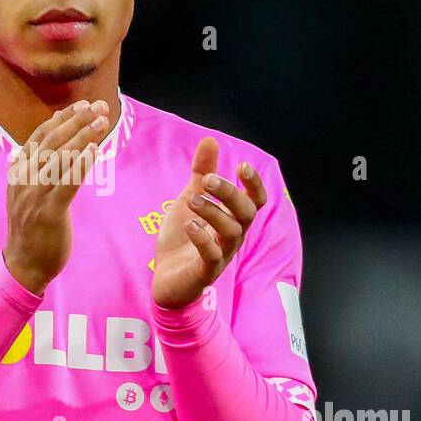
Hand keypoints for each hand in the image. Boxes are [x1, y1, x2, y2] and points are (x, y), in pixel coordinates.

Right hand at [2, 99, 108, 294]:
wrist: (24, 264)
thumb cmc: (29, 228)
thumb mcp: (22, 194)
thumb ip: (26, 170)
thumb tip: (24, 148)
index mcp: (18, 172)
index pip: (40, 137)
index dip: (61, 119)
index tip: (81, 105)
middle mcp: (24, 180)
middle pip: (52, 142)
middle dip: (77, 121)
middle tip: (98, 106)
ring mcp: (35, 196)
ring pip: (59, 159)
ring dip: (82, 137)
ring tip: (100, 122)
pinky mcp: (49, 213)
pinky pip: (65, 185)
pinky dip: (79, 166)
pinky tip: (93, 152)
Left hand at [152, 136, 267, 309]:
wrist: (166, 281)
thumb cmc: (183, 241)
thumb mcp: (190, 200)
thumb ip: (201, 173)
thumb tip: (210, 139)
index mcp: (232, 219)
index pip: (255, 201)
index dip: (254, 184)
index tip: (242, 166)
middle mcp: (231, 237)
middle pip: (246, 214)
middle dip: (230, 194)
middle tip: (207, 181)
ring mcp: (220, 256)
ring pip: (231, 232)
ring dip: (214, 212)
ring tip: (192, 200)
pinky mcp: (204, 272)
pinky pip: (212, 256)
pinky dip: (203, 238)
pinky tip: (189, 225)